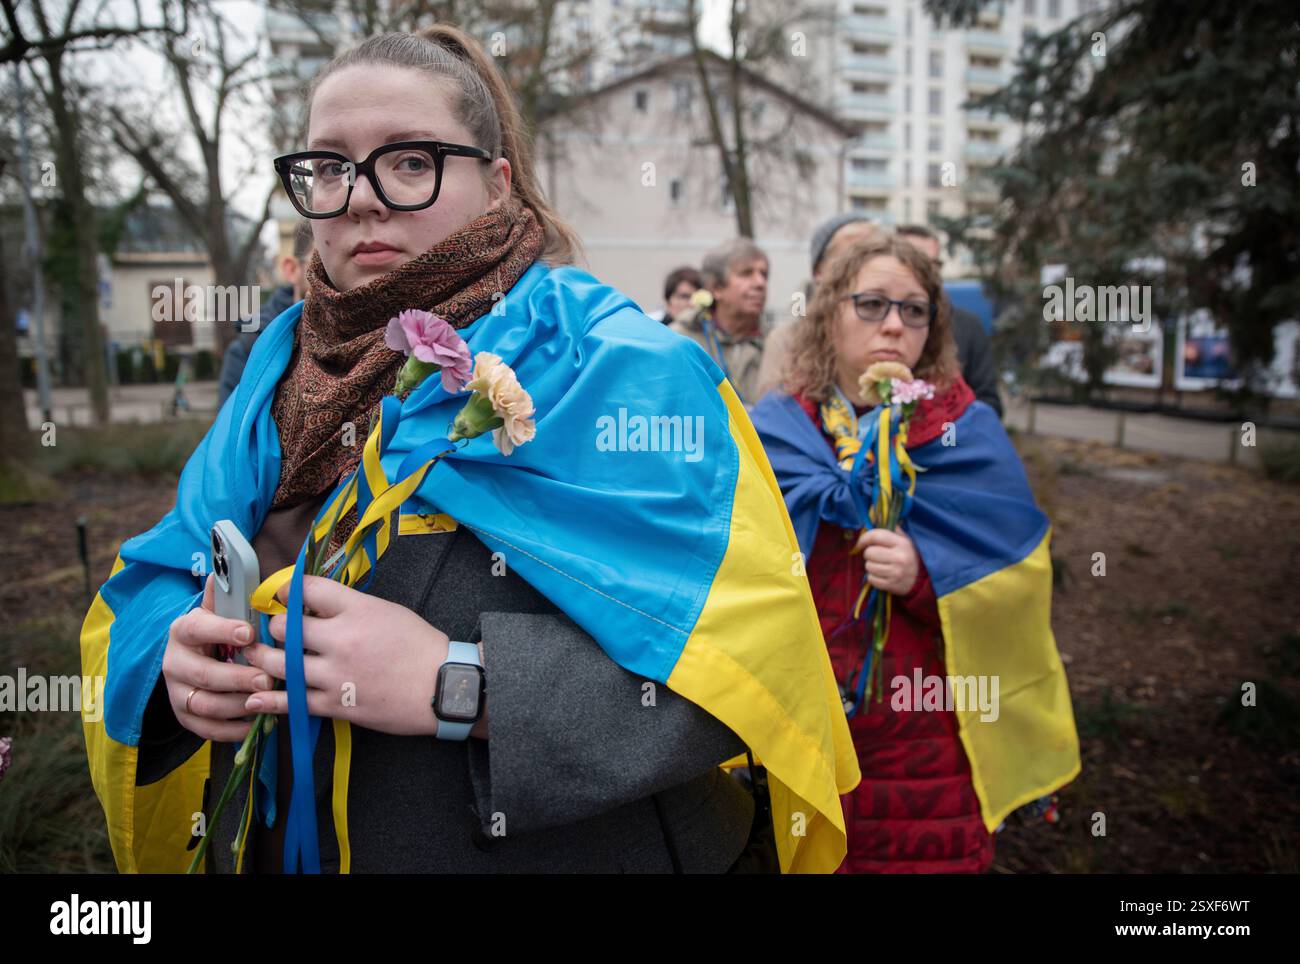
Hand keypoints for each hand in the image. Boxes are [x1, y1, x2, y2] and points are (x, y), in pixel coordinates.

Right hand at [162, 573, 270, 741]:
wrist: (192, 657)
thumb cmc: (217, 631)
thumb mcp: (219, 611)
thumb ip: (226, 595)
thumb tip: (224, 568)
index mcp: (183, 630)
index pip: (197, 628)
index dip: (221, 631)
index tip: (249, 633)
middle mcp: (174, 662)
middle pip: (203, 674)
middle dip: (237, 678)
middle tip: (267, 679)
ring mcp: (177, 691)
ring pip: (205, 704)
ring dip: (237, 705)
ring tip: (265, 702)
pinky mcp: (184, 716)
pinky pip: (205, 729)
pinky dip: (230, 729)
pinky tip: (254, 722)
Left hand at [242, 576, 470, 737]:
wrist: (443, 686)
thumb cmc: (419, 646)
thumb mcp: (387, 611)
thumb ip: (351, 606)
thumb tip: (316, 605)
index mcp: (358, 610)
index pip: (308, 589)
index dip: (287, 589)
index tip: (281, 595)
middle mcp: (342, 639)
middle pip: (285, 628)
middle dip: (274, 627)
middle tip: (273, 630)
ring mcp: (336, 674)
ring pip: (280, 664)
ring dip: (263, 658)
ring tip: (256, 656)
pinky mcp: (336, 705)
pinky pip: (291, 702)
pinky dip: (268, 699)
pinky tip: (253, 696)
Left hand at [852, 527, 919, 595]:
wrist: (920, 579)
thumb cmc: (907, 555)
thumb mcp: (904, 540)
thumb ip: (891, 529)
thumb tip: (874, 518)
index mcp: (902, 543)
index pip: (876, 536)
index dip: (864, 538)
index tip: (860, 543)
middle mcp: (900, 557)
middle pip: (869, 552)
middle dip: (869, 554)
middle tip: (876, 556)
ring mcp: (896, 573)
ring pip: (868, 566)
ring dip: (871, 566)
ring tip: (880, 566)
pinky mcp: (891, 585)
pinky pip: (871, 579)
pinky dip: (873, 577)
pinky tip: (882, 575)